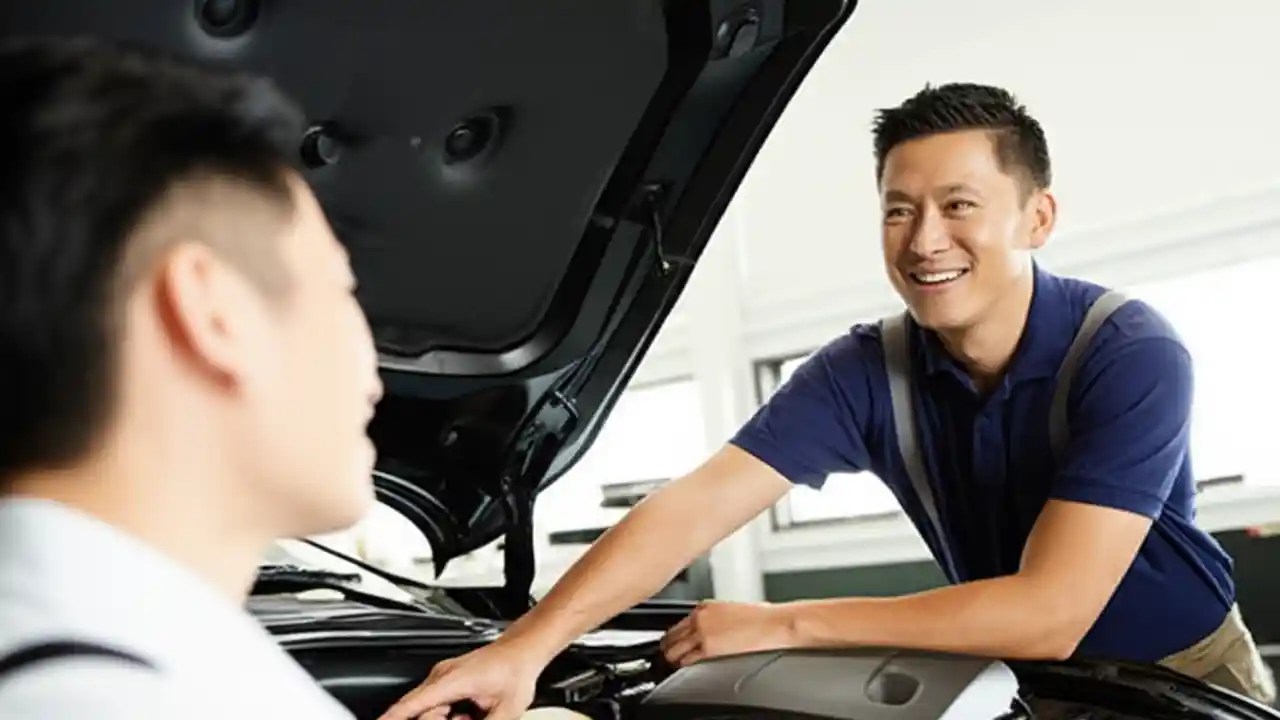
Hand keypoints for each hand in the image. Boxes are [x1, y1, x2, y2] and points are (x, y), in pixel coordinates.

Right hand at [377, 640, 543, 719]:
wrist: (522, 651)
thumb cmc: (515, 671)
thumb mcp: (506, 711)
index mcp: (451, 681)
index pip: (414, 703)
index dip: (394, 716)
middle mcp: (442, 677)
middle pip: (422, 710)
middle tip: (466, 719)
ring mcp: (443, 677)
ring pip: (429, 709)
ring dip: (447, 719)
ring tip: (472, 716)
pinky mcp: (448, 681)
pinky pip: (437, 703)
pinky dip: (449, 714)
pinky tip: (470, 713)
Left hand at [659, 600, 797, 667]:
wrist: (774, 624)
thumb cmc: (762, 618)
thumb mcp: (732, 610)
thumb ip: (715, 618)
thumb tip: (712, 628)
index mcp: (705, 607)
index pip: (677, 623)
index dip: (674, 636)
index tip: (674, 643)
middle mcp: (700, 618)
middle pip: (670, 636)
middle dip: (669, 647)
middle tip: (670, 656)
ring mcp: (702, 633)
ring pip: (673, 650)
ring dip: (673, 658)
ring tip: (676, 664)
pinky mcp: (709, 649)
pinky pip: (686, 660)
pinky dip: (683, 666)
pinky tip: (686, 668)